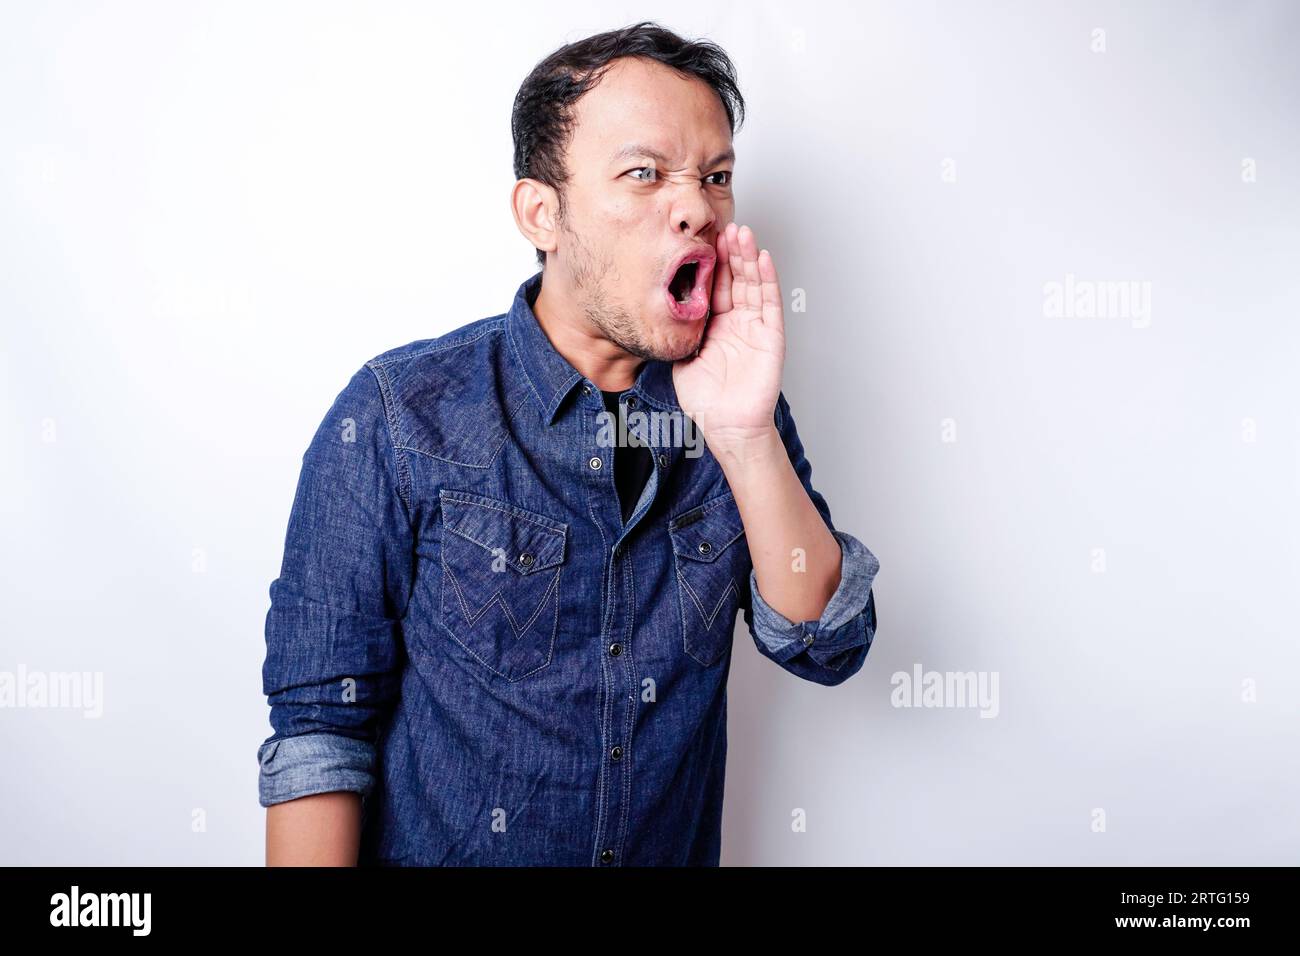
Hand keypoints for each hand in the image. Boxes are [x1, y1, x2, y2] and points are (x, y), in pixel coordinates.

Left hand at [671, 222, 784, 449]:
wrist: (726, 425)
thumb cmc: (706, 399)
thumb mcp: (682, 358)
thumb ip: (678, 332)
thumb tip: (660, 309)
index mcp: (715, 325)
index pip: (714, 286)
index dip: (711, 263)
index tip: (703, 239)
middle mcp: (737, 321)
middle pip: (735, 278)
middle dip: (731, 252)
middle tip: (725, 226)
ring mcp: (755, 326)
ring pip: (752, 283)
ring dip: (749, 257)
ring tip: (743, 233)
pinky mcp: (770, 335)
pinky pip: (769, 302)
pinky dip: (767, 279)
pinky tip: (763, 258)